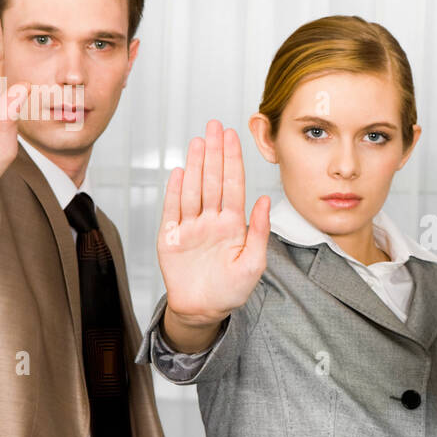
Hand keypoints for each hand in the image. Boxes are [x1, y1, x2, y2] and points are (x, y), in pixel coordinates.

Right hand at [158, 120, 269, 348]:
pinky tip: (179, 171)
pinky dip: (175, 190)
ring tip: (199, 141)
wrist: (203, 310)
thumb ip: (259, 231)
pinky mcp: (171, 237)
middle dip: (214, 152)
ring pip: (193, 189)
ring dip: (196, 165)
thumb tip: (265, 200)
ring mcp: (190, 226)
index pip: (233, 184)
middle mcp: (211, 220)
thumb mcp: (254, 263)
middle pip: (212, 180)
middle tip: (215, 125)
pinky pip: (172, 209)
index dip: (232, 159)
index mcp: (233, 224)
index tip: (233, 136)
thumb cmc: (231, 290)